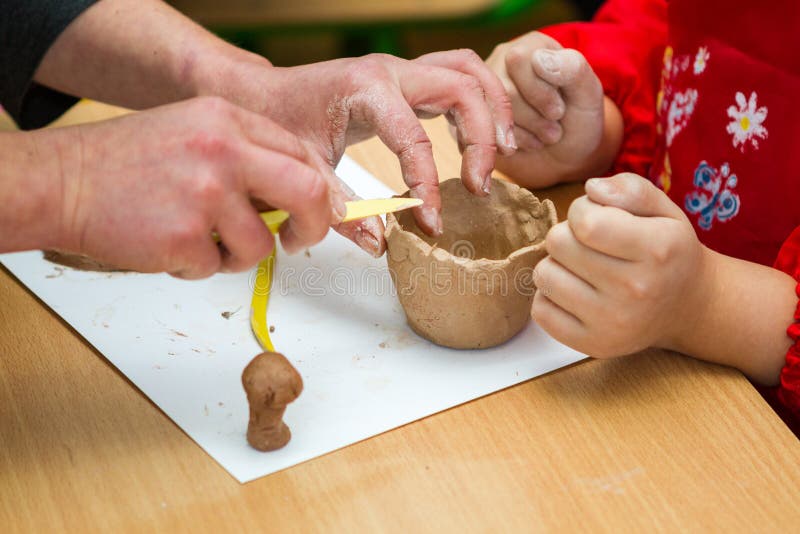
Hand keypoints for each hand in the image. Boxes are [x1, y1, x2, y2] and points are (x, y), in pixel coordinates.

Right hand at [50, 97, 342, 278]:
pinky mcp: (186, 237)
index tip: (314, 212)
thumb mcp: (194, 130)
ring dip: (235, 255)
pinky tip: (168, 244)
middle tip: (299, 241)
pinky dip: (197, 266)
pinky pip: (217, 267)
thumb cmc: (126, 162)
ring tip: (199, 240)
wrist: (65, 182)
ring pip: (261, 245)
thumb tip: (298, 194)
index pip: (302, 156)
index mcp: (228, 121)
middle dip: (313, 226)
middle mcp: (224, 151)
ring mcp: (206, 194)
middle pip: (309, 193)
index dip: (317, 191)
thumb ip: (246, 152)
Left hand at [228, 51, 515, 251]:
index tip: (431, 223)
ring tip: (506, 153)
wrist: (262, 93)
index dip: (429, 186)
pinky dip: (483, 99)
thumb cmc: (279, 124)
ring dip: (494, 109)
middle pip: (462, 90)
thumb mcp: (305, 169)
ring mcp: (401, 68)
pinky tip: (486, 135)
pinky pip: (459, 74)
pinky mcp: (406, 77)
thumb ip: (341, 208)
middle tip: (479, 188)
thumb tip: (381, 244)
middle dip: (481, 141)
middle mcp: (390, 70)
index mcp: (364, 88)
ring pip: (469, 72)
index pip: (415, 140)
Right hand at [485, 32, 617, 186]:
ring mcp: (482, 93)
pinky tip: (524, 145)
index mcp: (530, 47)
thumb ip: (573, 69)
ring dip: (523, 134)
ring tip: (544, 137)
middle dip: (534, 117)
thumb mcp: (588, 94)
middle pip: (502, 90)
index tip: (561, 110)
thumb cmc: (578, 121)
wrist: (565, 157)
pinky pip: (480, 134)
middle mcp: (500, 64)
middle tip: (554, 129)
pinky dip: (508, 146)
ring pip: (489, 113)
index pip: (518, 60)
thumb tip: (539, 58)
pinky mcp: (472, 120)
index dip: (540, 92)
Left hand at [532, 173, 709, 356]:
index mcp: (658, 249)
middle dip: (567, 236)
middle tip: (590, 246)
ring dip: (557, 266)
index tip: (596, 218)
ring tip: (583, 269)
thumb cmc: (668, 251)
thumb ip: (629, 189)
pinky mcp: (593, 345)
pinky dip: (551, 297)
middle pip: (558, 244)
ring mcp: (614, 323)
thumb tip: (591, 189)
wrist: (688, 308)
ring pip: (544, 276)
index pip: (584, 221)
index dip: (580, 211)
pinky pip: (540, 311)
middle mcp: (637, 289)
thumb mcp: (663, 210)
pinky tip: (577, 292)